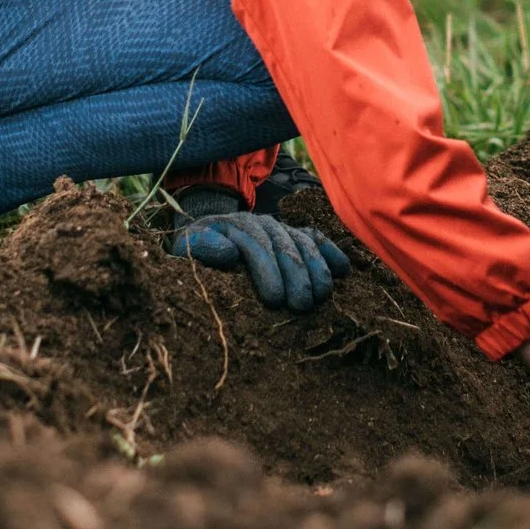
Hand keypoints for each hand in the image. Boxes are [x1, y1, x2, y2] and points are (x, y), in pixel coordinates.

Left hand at [168, 186, 351, 311]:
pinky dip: (329, 251)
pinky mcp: (290, 234)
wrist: (203, 233)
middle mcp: (258, 223)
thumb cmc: (194, 251)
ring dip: (315, 268)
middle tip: (302, 305)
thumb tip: (229, 252)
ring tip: (322, 295)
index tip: (274, 299)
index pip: (254, 245)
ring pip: (302, 242)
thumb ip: (202, 248)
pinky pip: (314, 238)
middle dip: (296, 274)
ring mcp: (277, 227)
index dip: (267, 271)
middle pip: (283, 245)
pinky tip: (343, 270)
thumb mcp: (186, 248)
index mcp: (231, 226)